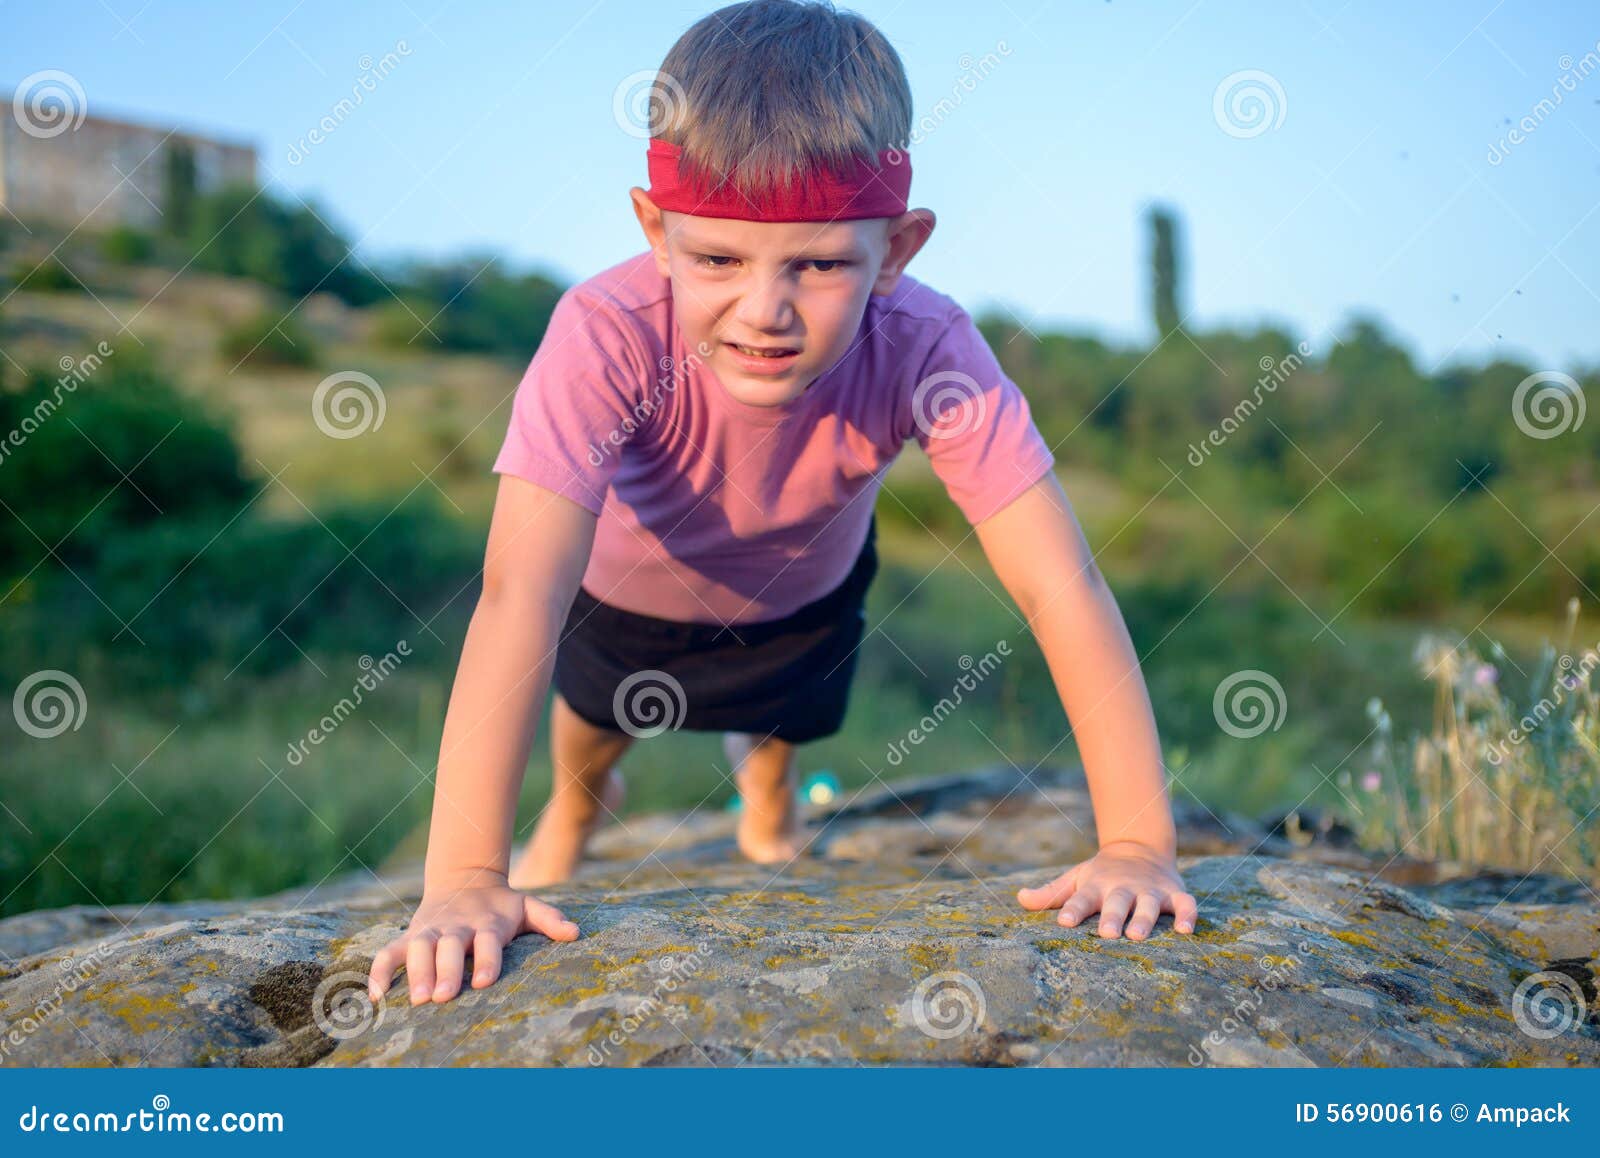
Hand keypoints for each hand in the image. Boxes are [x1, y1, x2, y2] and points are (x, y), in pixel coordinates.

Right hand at [368, 878, 579, 1004]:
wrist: (465, 879)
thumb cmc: (501, 905)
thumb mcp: (527, 906)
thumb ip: (550, 919)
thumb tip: (575, 933)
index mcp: (486, 924)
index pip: (487, 942)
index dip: (486, 961)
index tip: (486, 982)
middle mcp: (456, 928)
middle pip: (449, 948)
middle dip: (446, 971)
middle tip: (444, 997)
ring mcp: (430, 932)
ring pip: (417, 950)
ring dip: (416, 973)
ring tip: (417, 999)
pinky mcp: (409, 937)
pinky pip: (389, 953)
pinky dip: (380, 971)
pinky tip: (377, 997)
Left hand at [1016, 840, 1197, 939]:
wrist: (1139, 848)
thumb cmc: (1101, 875)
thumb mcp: (1076, 880)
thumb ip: (1051, 894)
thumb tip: (1019, 898)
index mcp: (1096, 887)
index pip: (1081, 899)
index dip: (1073, 909)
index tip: (1064, 921)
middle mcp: (1123, 888)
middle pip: (1117, 903)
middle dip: (1113, 917)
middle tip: (1108, 933)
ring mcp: (1150, 890)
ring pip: (1148, 905)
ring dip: (1144, 919)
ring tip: (1138, 935)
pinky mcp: (1174, 893)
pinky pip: (1185, 904)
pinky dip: (1188, 915)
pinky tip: (1186, 930)